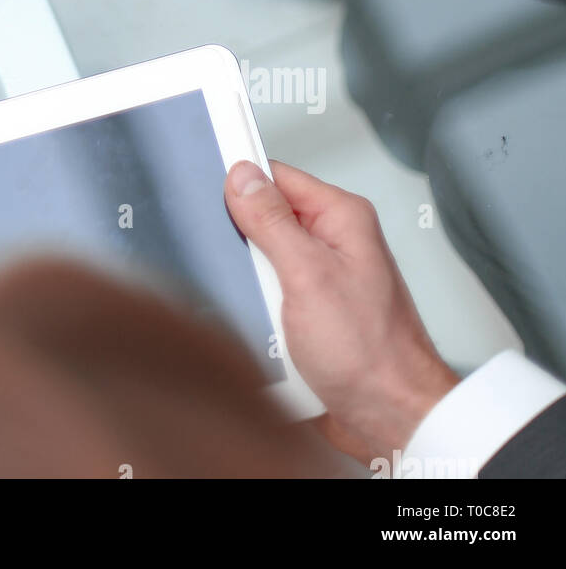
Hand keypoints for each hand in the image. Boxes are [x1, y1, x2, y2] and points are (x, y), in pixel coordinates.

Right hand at [225, 160, 458, 462]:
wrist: (393, 422)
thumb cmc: (373, 355)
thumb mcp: (308, 275)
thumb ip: (271, 221)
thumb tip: (242, 177)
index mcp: (341, 218)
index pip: (277, 177)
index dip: (241, 182)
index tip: (207, 189)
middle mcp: (333, 244)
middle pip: (265, 220)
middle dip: (242, 241)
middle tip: (237, 263)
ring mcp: (321, 280)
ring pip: (261, 263)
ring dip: (249, 282)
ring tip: (258, 306)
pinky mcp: (310, 313)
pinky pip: (267, 297)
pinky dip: (256, 309)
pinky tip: (258, 326)